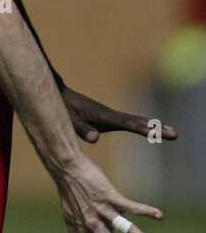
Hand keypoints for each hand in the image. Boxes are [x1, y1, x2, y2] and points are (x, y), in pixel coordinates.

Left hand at [50, 152, 162, 232]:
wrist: (66, 170)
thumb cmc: (70, 194)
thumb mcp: (69, 216)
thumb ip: (77, 231)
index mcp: (85, 231)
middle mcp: (93, 224)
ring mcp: (102, 211)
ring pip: (125, 229)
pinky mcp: (110, 197)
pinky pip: (130, 206)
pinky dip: (145, 210)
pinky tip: (159, 216)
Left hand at [63, 84, 177, 142]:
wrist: (57, 94)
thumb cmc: (61, 108)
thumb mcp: (68, 119)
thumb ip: (81, 128)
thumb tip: (95, 139)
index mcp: (103, 116)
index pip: (128, 124)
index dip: (144, 129)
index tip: (158, 131)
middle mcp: (110, 115)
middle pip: (137, 121)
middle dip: (156, 127)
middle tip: (175, 134)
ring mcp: (109, 116)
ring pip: (135, 121)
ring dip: (152, 126)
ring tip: (170, 132)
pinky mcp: (106, 118)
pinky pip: (128, 122)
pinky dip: (142, 125)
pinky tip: (149, 129)